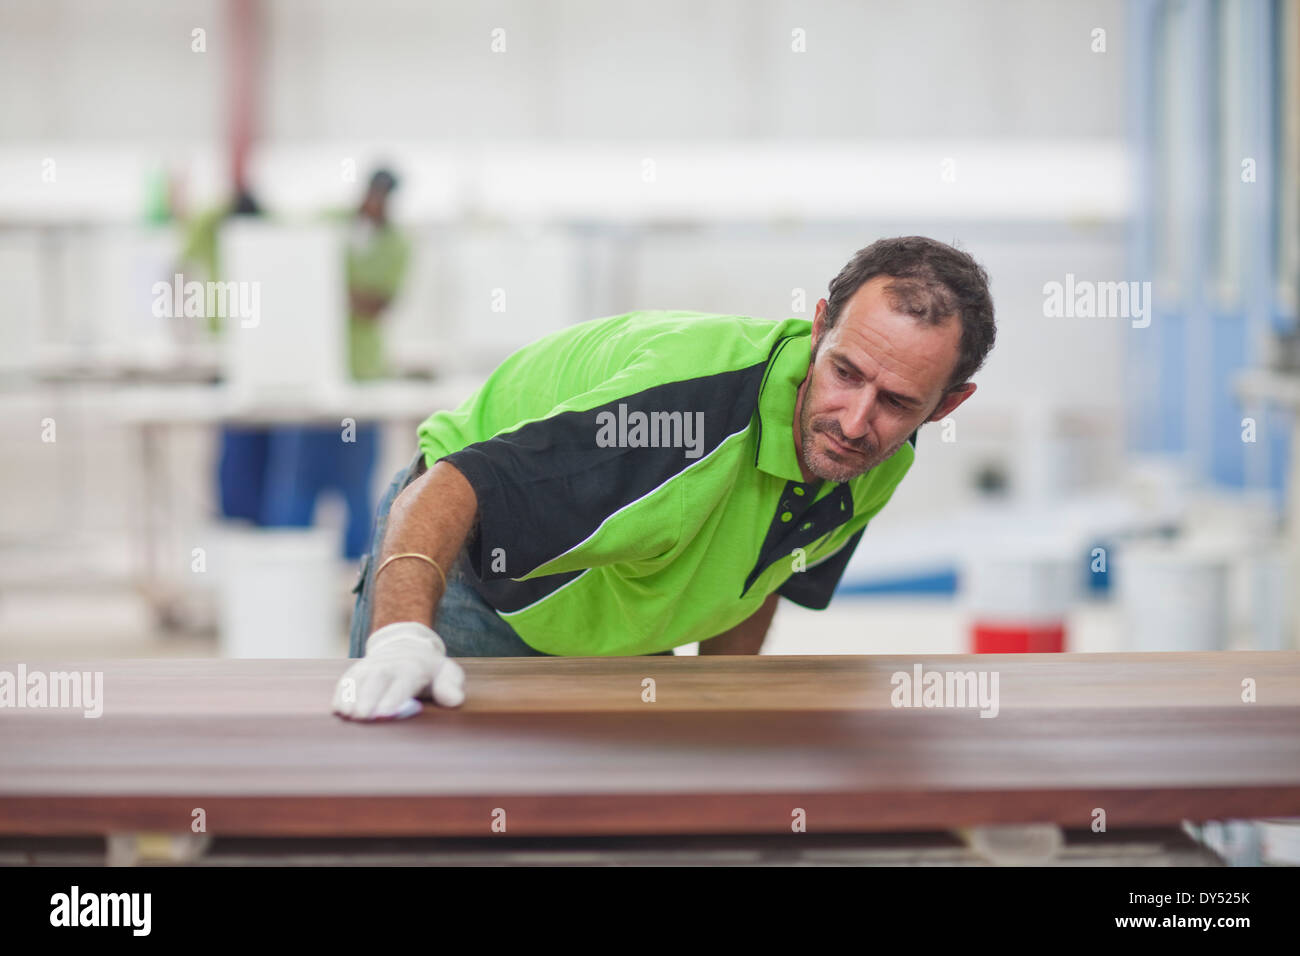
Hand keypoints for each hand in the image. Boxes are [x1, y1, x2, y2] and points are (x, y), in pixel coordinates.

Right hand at [332, 622, 465, 720]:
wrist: (406, 646)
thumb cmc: (429, 669)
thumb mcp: (447, 672)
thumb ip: (450, 685)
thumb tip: (454, 700)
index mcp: (414, 667)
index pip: (404, 682)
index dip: (394, 698)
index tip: (386, 714)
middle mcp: (390, 664)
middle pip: (377, 679)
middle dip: (369, 698)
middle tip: (363, 718)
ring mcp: (371, 666)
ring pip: (359, 679)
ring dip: (351, 696)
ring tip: (347, 715)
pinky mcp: (357, 670)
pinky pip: (347, 680)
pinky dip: (341, 693)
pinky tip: (337, 709)